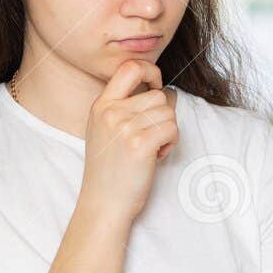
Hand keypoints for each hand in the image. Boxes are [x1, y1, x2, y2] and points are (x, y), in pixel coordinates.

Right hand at [78, 60, 177, 227]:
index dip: (150, 71)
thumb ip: (121, 107)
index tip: (156, 85)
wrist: (103, 204)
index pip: (129, 67)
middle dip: (162, 116)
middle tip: (150, 138)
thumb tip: (159, 90)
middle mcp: (111, 113)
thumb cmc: (108, 171)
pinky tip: (156, 156)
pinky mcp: (140, 144)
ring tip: (152, 149)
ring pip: (168, 112)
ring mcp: (124, 127)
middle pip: (158, 95)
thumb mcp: (102, 131)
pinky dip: (171, 143)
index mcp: (101, 106)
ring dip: (167, 131)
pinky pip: (172, 128)